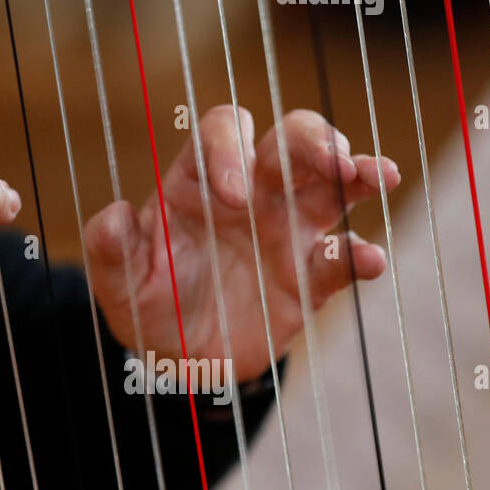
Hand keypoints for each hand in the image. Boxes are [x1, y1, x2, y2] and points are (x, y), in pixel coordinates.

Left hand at [84, 106, 399, 381]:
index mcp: (198, 181)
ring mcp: (286, 229)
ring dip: (357, 173)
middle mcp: (250, 192)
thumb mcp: (117, 282)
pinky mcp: (309, 275)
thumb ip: (111, 250)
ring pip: (331, 182)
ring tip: (378, 175)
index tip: (232, 195)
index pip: (222, 131)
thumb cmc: (146, 304)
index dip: (230, 149)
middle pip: (289, 139)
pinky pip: (342, 256)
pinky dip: (359, 255)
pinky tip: (368, 260)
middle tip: (333, 162)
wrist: (177, 359)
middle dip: (313, 140)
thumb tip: (115, 216)